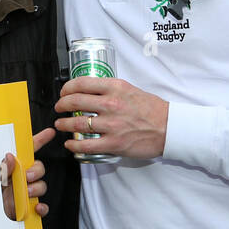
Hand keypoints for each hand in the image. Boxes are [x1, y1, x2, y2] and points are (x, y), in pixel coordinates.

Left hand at [1, 127, 54, 219]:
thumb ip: (4, 168)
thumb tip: (11, 158)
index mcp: (15, 167)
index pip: (29, 150)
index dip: (40, 139)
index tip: (49, 132)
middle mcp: (23, 177)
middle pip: (39, 168)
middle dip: (36, 171)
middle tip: (26, 176)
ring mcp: (28, 191)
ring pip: (41, 186)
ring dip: (36, 188)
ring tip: (25, 192)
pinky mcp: (30, 206)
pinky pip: (42, 206)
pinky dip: (41, 207)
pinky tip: (36, 207)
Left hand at [54, 77, 168, 159]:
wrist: (170, 128)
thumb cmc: (153, 109)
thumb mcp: (131, 90)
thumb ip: (111, 90)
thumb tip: (91, 90)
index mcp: (115, 88)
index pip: (82, 83)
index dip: (67, 88)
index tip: (63, 92)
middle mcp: (111, 104)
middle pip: (74, 102)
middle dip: (61, 105)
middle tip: (59, 108)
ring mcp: (112, 125)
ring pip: (77, 123)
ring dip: (63, 124)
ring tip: (60, 125)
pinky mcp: (114, 143)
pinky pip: (86, 145)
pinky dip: (74, 145)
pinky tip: (70, 144)